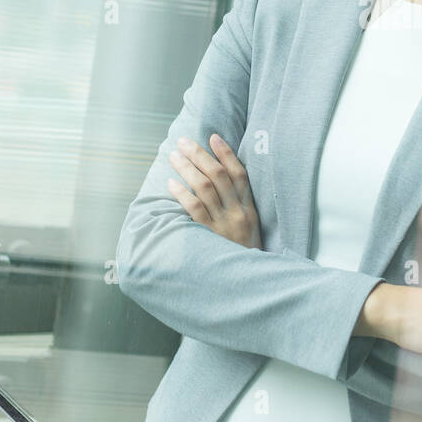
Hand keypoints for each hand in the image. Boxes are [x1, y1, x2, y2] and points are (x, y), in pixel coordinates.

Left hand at [167, 134, 261, 249]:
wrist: (247, 284)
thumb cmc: (244, 254)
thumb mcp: (250, 228)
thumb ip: (238, 206)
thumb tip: (217, 180)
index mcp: (250, 209)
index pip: (240, 174)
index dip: (226, 154)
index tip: (213, 136)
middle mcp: (238, 213)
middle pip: (218, 176)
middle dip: (200, 155)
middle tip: (184, 142)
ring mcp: (224, 225)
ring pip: (204, 189)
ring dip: (187, 169)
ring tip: (174, 156)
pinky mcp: (208, 237)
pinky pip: (194, 210)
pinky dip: (182, 195)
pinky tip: (171, 184)